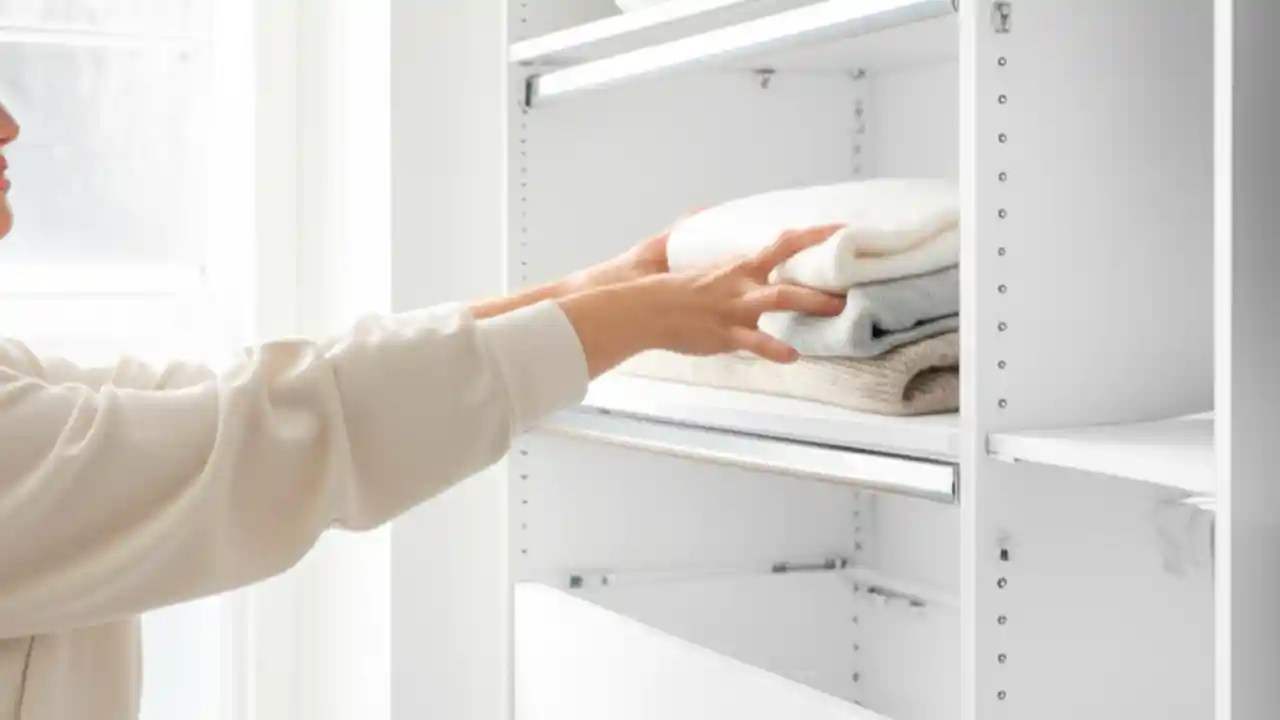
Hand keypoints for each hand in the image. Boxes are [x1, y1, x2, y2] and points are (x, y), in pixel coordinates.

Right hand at [560, 225, 844, 376]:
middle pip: (788, 275)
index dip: (813, 236)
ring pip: (777, 301)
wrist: (638, 308)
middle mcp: (739, 285)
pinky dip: (774, 350)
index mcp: (735, 267)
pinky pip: (753, 342)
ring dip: (810, 305)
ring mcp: (733, 310)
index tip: (840, 230)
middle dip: (822, 279)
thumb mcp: (681, 255)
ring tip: (837, 310)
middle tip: (853, 282)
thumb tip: (698, 212)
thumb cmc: (658, 288)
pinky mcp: (723, 334)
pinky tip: (793, 356)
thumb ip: (692, 234)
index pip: (781, 244)